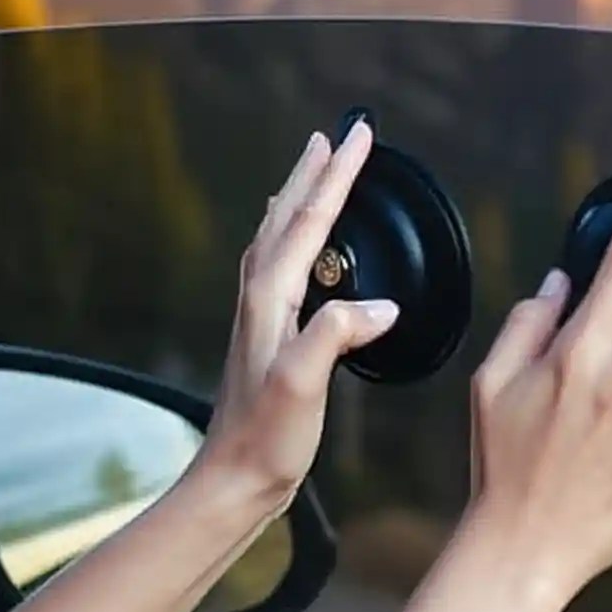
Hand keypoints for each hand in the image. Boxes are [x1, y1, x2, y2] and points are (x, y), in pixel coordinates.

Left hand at [194, 119, 398, 511]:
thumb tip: (379, 306)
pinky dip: (290, 234)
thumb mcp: (303, 383)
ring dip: (299, 196)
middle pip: (288, 214)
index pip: (310, 219)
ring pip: (278, 233)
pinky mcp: (265, 333)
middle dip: (315, 171)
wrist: (233, 478)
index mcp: (270, 297)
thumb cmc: (265, 437)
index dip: (338, 176)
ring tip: (313, 168)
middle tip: (337, 134)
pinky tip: (293, 246)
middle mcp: (258, 296)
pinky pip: (278, 262)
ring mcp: (258, 313)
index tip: (359, 136)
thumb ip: (336, 335)